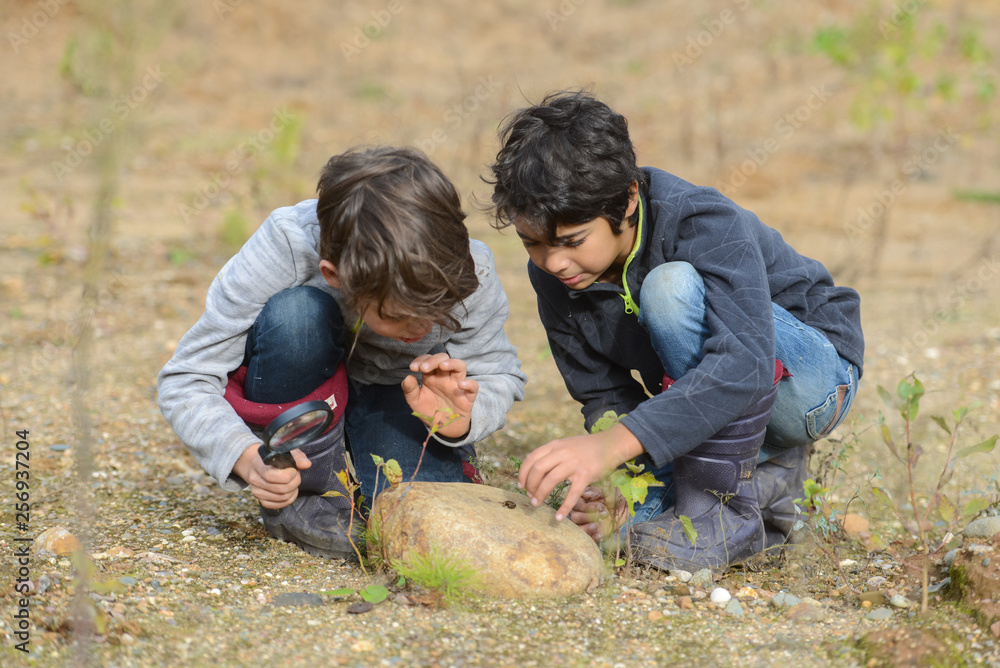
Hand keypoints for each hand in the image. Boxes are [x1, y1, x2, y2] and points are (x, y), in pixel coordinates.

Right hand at [232, 445, 311, 508]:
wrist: (262, 465)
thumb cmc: (277, 457)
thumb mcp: (287, 452)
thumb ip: (297, 456)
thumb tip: (306, 464)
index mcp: (258, 464)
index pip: (272, 476)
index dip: (288, 475)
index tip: (294, 470)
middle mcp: (254, 479)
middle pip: (280, 489)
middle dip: (294, 482)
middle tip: (296, 476)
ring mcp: (256, 491)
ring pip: (282, 498)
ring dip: (293, 490)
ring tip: (293, 482)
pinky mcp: (261, 500)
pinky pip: (279, 505)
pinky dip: (289, 499)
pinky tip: (291, 491)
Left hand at [401, 353, 477, 438]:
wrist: (443, 428)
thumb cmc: (429, 411)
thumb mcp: (415, 402)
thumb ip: (410, 390)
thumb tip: (408, 376)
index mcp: (431, 376)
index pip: (428, 360)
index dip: (421, 359)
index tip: (413, 367)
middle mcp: (445, 377)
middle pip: (443, 359)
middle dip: (433, 360)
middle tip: (423, 368)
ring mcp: (457, 385)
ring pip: (460, 366)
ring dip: (452, 363)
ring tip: (443, 366)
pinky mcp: (468, 396)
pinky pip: (473, 386)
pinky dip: (469, 383)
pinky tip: (461, 385)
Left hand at [517, 423, 644, 520]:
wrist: (609, 445)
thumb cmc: (585, 448)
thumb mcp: (565, 445)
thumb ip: (551, 454)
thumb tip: (534, 471)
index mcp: (554, 445)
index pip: (531, 458)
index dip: (522, 473)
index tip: (520, 485)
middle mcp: (562, 453)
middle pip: (538, 469)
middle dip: (530, 485)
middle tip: (530, 496)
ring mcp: (574, 463)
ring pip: (550, 480)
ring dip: (540, 494)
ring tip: (536, 504)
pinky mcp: (585, 475)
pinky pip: (572, 494)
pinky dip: (564, 508)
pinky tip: (559, 517)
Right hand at [569, 486, 627, 542]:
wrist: (622, 508)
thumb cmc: (613, 497)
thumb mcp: (606, 491)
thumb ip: (596, 492)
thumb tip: (585, 494)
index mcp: (581, 499)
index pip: (575, 504)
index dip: (586, 507)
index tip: (601, 506)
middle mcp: (579, 511)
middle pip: (574, 517)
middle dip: (588, 517)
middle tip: (604, 514)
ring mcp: (584, 523)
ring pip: (577, 528)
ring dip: (587, 527)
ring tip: (597, 525)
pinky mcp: (590, 532)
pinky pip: (586, 537)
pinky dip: (592, 537)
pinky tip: (600, 533)